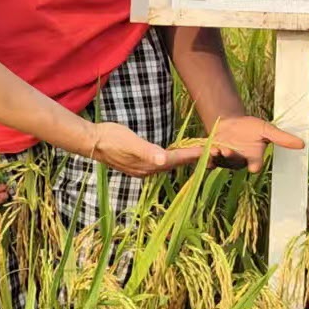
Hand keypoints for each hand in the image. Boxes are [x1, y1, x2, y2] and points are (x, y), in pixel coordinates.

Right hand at [88, 122, 202, 176]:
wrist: (91, 142)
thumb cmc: (110, 138)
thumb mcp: (130, 142)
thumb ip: (147, 151)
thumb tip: (163, 159)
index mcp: (149, 164)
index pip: (178, 160)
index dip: (196, 155)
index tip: (213, 151)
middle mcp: (148, 170)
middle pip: (178, 165)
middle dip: (196, 160)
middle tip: (216, 154)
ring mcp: (143, 169)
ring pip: (171, 165)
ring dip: (187, 160)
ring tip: (202, 156)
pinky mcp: (139, 164)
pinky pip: (163, 163)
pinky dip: (175, 159)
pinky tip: (177, 156)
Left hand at [203, 113, 304, 171]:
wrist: (229, 122)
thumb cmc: (249, 127)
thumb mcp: (266, 130)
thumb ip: (281, 138)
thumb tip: (302, 144)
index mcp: (253, 158)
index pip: (255, 165)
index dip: (254, 165)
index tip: (253, 166)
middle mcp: (239, 162)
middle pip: (235, 163)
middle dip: (231, 157)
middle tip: (226, 150)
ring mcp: (225, 160)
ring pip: (221, 162)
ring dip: (217, 156)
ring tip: (216, 148)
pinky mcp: (213, 156)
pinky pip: (209, 160)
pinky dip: (205, 156)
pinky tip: (203, 150)